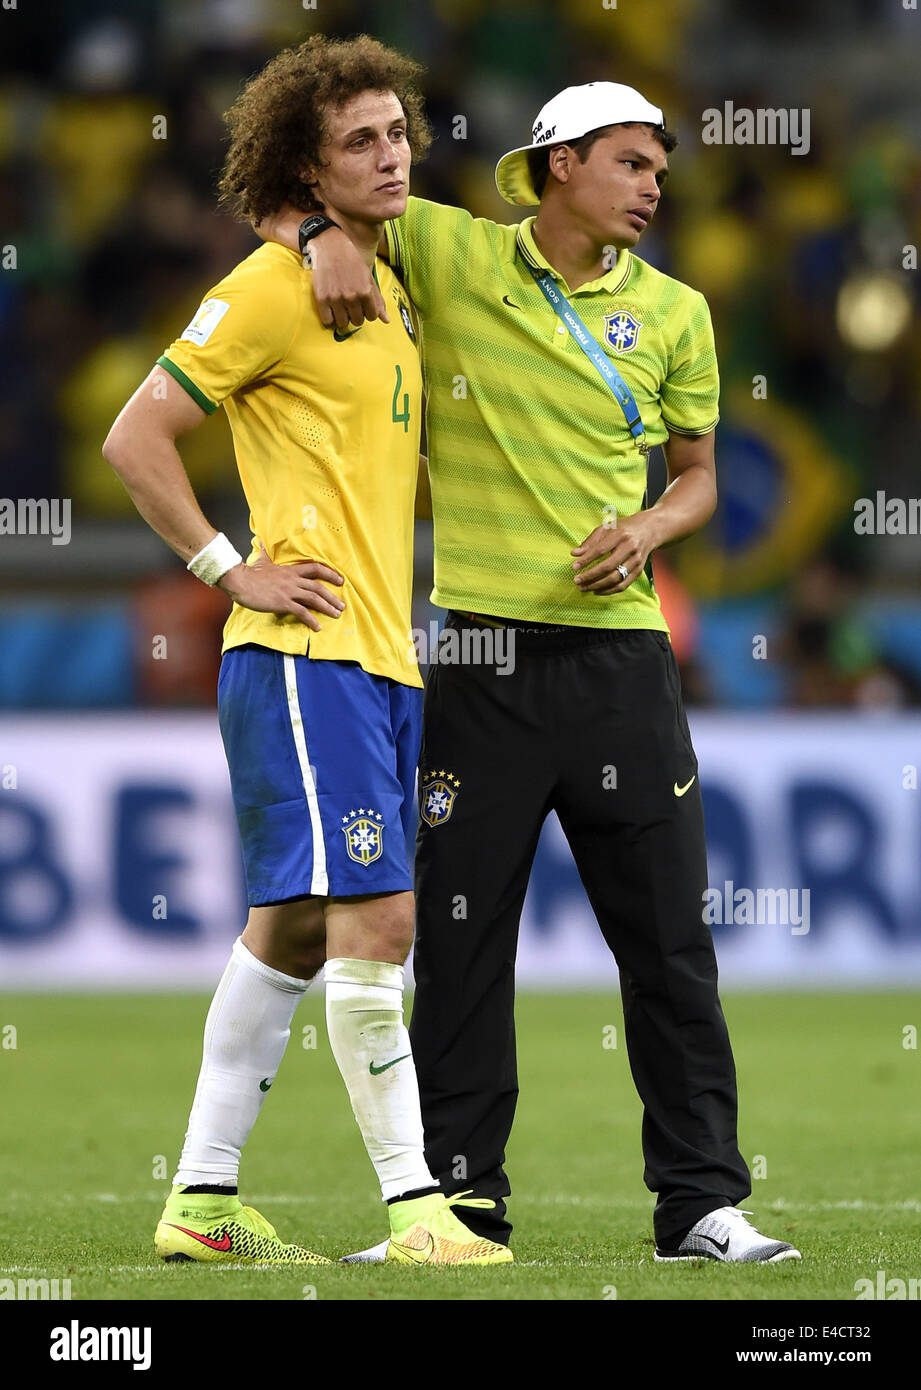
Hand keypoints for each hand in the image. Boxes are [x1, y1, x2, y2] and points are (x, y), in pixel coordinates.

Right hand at [218, 545, 344, 630]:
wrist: (240, 581)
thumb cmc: (250, 573)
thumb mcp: (262, 560)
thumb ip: (266, 552)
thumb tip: (264, 542)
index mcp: (290, 570)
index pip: (315, 568)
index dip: (329, 573)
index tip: (340, 580)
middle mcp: (293, 580)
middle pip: (318, 587)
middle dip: (332, 597)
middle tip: (342, 605)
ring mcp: (289, 592)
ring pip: (314, 599)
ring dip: (327, 607)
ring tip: (336, 615)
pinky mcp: (283, 603)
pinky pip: (302, 612)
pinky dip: (311, 620)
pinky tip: (317, 627)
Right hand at [311, 229, 388, 329]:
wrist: (330, 246)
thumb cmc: (351, 260)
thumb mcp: (368, 277)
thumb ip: (377, 300)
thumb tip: (386, 320)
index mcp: (365, 291)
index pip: (371, 316)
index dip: (367, 311)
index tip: (362, 305)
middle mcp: (351, 297)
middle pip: (357, 321)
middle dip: (355, 314)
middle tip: (350, 304)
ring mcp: (336, 298)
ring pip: (343, 323)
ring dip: (342, 317)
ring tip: (340, 306)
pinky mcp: (322, 298)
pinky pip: (327, 321)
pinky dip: (329, 318)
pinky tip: (330, 309)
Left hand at [571, 512, 660, 594]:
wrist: (649, 530)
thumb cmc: (623, 528)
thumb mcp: (606, 528)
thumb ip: (590, 541)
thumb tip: (575, 553)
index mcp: (620, 535)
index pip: (600, 550)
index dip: (586, 560)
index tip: (574, 567)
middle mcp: (630, 548)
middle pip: (608, 566)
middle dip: (590, 576)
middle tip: (577, 580)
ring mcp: (636, 561)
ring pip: (615, 578)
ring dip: (598, 586)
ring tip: (584, 588)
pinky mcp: (638, 571)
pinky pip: (623, 585)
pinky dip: (608, 591)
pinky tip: (596, 591)